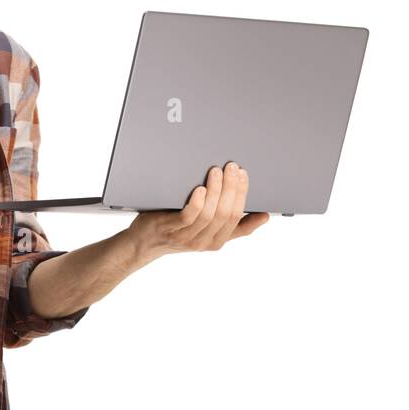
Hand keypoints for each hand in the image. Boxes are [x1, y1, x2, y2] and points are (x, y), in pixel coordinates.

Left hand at [127, 161, 269, 257]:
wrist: (144, 242)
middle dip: (231, 188)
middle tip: (232, 167)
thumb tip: (264, 216)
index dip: (242, 195)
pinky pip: (188, 217)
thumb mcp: (208, 231)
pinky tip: (200, 188)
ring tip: (217, 171)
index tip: (243, 174)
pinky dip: (197, 202)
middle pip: (225, 213)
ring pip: (209, 214)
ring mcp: (186, 237)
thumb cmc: (177, 230)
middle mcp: (204, 241)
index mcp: (217, 241)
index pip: (236, 217)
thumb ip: (235, 226)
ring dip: (216, 190)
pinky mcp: (170, 230)